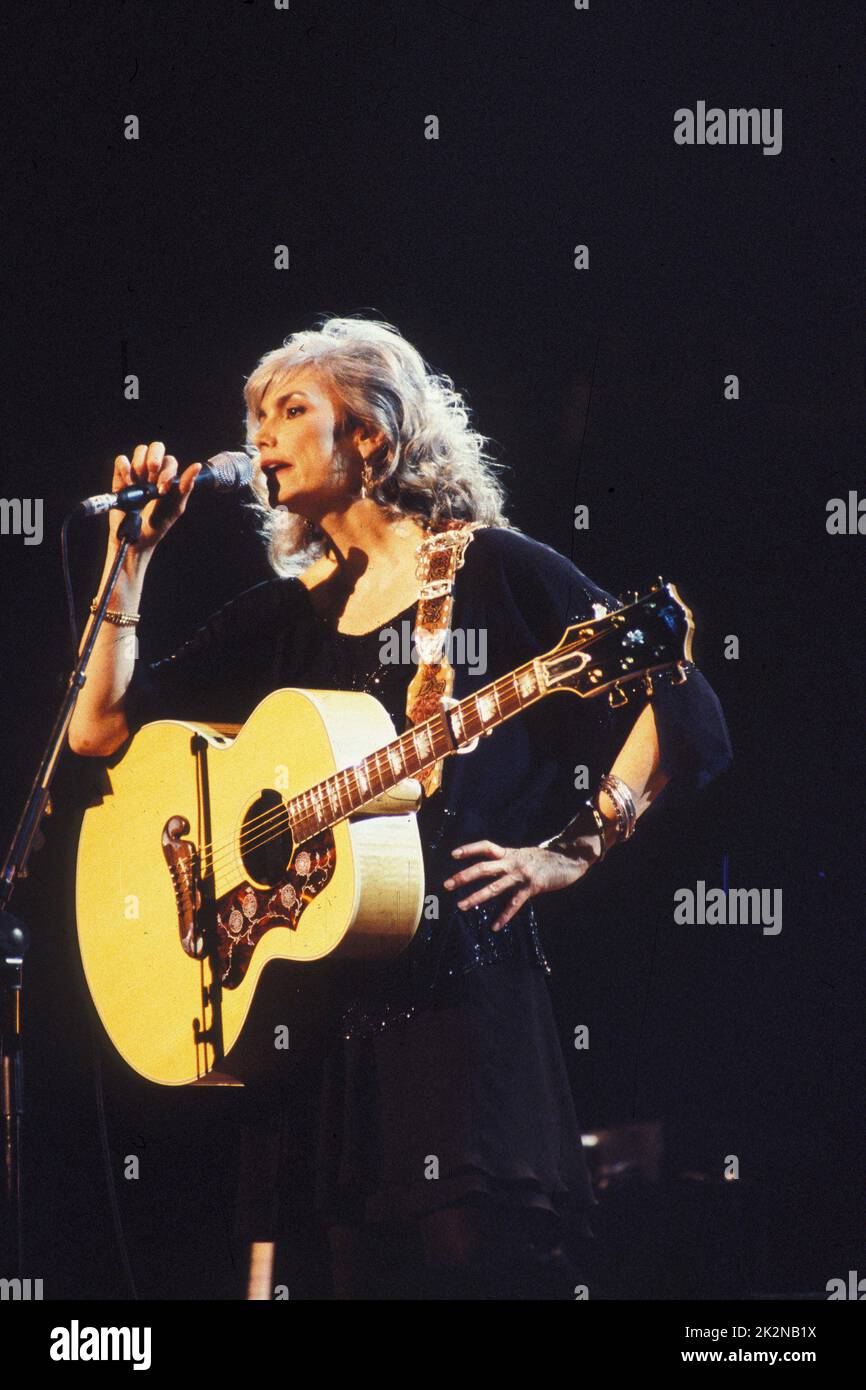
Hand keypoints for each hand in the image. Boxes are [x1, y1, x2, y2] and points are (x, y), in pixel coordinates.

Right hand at [108, 441, 201, 557]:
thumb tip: (196, 466)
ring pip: (140, 450)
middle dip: (155, 457)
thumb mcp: (176, 507)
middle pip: (156, 447)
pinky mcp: (120, 478)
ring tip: (138, 482)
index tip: (162, 489)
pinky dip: (124, 467)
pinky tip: (128, 482)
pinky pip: (121, 460)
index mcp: (168, 477)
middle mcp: (153, 472)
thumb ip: (185, 486)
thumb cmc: (158, 524)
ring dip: (140, 463)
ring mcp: (137, 473)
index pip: (170, 461)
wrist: (137, 538)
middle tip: (151, 474)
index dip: (167, 471)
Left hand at [442, 836, 601, 931]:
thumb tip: (498, 865)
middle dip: (464, 876)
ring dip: (476, 897)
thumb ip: (512, 860)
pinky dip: (504, 915)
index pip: (485, 847)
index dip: (469, 849)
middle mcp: (512, 862)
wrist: (571, 858)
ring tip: (461, 906)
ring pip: (494, 887)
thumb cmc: (548, 859)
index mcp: (510, 853)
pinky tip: (495, 926)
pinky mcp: (533, 887)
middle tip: (446, 885)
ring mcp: (522, 875)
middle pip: (483, 868)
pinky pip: (514, 903)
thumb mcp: (526, 855)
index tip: (453, 854)